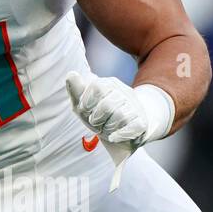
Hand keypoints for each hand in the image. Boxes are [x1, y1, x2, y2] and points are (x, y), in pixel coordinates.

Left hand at [66, 71, 173, 191]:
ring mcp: (134, 107)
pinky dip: (120, 135)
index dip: (87, 103)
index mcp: (109, 84)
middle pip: (107, 105)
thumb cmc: (101, 115)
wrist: (126, 128)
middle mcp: (124, 92)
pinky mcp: (142, 122)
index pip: (96, 86)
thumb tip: (71, 74)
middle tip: (96, 123)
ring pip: (120, 116)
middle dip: (96, 119)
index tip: (86, 111)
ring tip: (107, 129)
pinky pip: (133, 126)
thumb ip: (76, 90)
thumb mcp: (85, 104)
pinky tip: (113, 137)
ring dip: (108, 127)